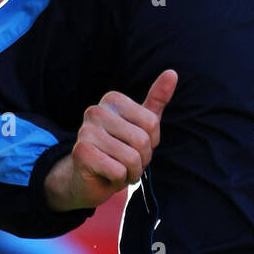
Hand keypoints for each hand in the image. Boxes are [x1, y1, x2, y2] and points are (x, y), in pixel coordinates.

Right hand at [45, 70, 177, 211]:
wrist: (90, 180)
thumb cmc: (120, 150)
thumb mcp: (143, 124)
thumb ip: (156, 100)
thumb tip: (172, 73)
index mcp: (112, 100)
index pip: (151, 122)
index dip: (151, 141)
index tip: (135, 145)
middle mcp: (95, 111)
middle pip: (142, 140)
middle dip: (142, 159)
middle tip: (126, 161)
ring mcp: (85, 131)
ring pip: (131, 158)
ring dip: (131, 171)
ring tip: (117, 168)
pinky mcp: (81, 153)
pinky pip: (119, 171)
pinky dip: (118, 179)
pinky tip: (107, 175)